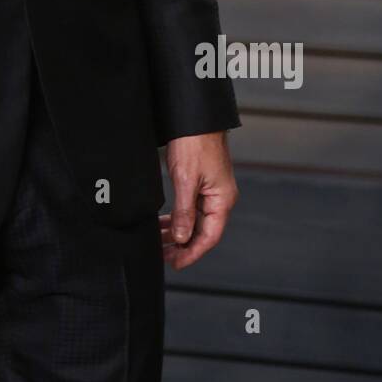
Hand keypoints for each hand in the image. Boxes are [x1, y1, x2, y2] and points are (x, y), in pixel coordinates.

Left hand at [161, 131, 237, 270]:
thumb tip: (183, 238)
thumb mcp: (186, 180)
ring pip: (194, 221)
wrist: (194, 118)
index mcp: (222, 200)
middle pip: (202, 231)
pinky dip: (177, 217)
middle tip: (163, 255)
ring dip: (177, 232)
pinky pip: (190, 208)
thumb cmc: (195, 143)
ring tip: (158, 241)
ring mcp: (210, 192)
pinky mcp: (200, 184)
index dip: (192, 253)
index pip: (209, 237)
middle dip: (182, 245)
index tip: (176, 263)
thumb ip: (185, 212)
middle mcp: (219, 199)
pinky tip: (163, 223)